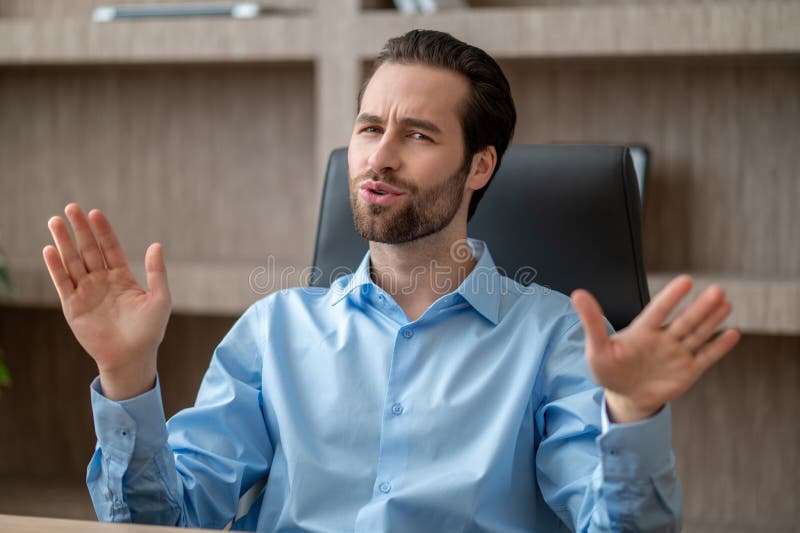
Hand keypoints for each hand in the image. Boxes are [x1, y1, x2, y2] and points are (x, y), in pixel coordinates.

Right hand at [43, 203, 170, 399]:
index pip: (110, 248)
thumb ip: (156, 272)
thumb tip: (156, 245)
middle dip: (79, 230)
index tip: (95, 212)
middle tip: (70, 208)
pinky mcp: (73, 306)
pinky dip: (56, 267)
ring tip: (55, 221)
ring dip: (63, 242)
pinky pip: (63, 283)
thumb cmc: (149, 330)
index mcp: (122, 278)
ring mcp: (86, 293)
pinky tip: (50, 250)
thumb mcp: (159, 298)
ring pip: (72, 262)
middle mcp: (102, 282)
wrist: (132, 356)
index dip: (103, 231)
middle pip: (88, 250)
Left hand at [571, 275, 740, 422]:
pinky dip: (718, 347)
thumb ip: (592, 321)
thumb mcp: (597, 348)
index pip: (659, 310)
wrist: (625, 396)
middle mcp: (663, 339)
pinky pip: (706, 357)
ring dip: (712, 319)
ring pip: (698, 334)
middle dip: (701, 307)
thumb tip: (578, 293)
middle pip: (685, 321)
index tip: (685, 280)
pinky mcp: (688, 370)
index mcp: (642, 331)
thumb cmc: (609, 370)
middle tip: (717, 290)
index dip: (672, 297)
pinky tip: (732, 333)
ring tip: (726, 302)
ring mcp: (677, 354)